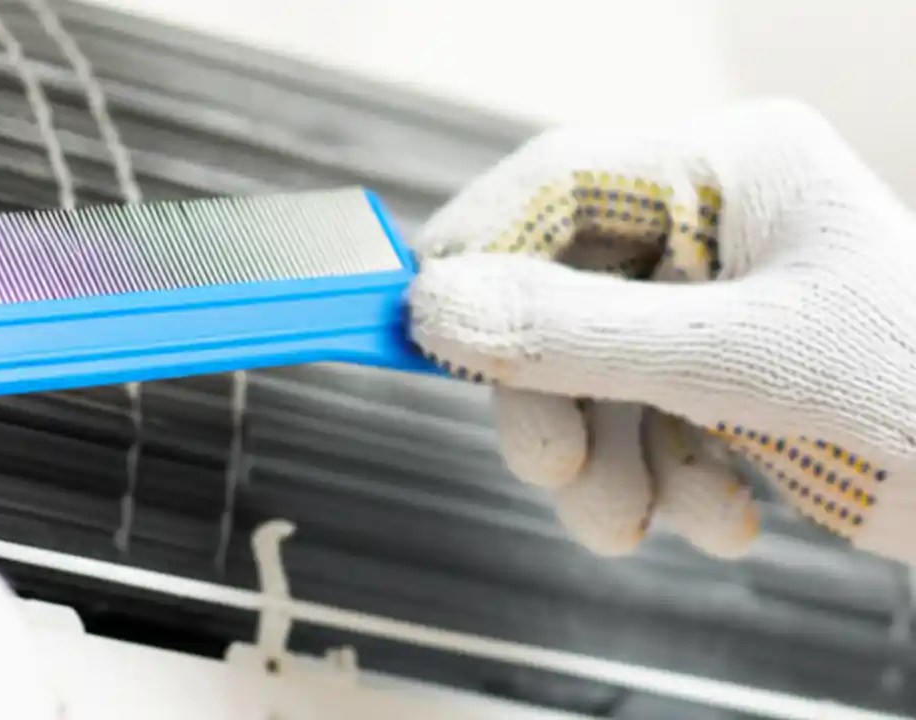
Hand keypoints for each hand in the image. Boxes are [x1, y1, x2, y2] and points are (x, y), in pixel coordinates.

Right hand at [408, 99, 915, 563]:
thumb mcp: (744, 365)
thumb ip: (581, 337)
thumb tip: (436, 308)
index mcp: (730, 170)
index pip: (557, 184)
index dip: (478, 252)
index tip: (419, 327)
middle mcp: (712, 227)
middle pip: (557, 295)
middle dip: (554, 400)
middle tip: (558, 474)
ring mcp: (712, 304)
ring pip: (586, 375)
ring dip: (606, 464)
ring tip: (654, 522)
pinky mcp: (716, 376)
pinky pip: (634, 422)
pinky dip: (658, 483)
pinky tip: (722, 517)